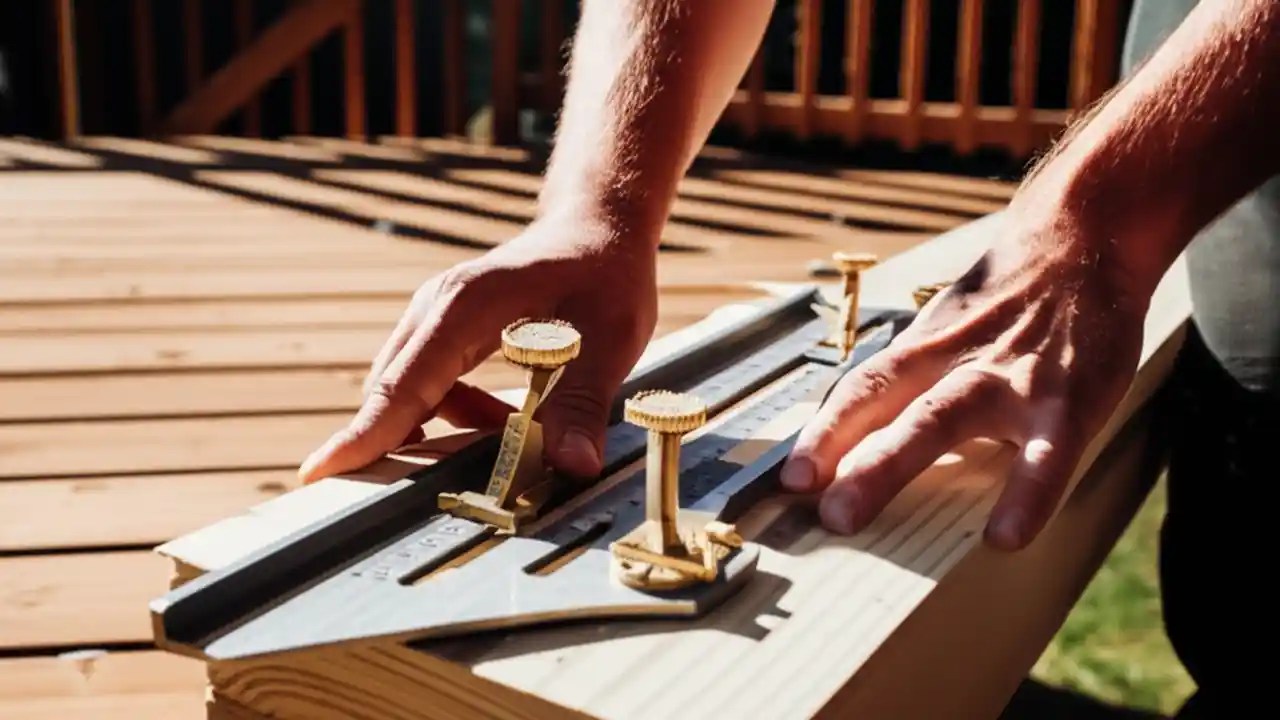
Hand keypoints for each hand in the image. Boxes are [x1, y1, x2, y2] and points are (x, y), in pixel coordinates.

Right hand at [298, 216, 658, 483]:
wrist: (598, 229)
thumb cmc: (605, 274)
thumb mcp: (610, 341)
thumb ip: (583, 404)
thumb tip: (575, 466)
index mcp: (463, 307)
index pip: (402, 385)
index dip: (364, 435)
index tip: (319, 473)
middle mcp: (435, 309)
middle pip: (391, 391)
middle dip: (385, 446)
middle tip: (387, 501)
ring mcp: (435, 317)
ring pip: (410, 391)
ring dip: (443, 429)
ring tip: (505, 436)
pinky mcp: (446, 329)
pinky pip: (431, 385)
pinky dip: (459, 413)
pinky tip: (506, 418)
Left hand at [781, 213, 1147, 549]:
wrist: (1082, 239)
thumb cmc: (1009, 300)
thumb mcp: (948, 328)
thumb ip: (912, 378)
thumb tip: (864, 436)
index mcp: (924, 350)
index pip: (861, 389)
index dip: (823, 432)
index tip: (790, 479)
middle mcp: (954, 362)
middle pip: (884, 404)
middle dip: (840, 455)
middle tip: (811, 508)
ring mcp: (1008, 380)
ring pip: (939, 418)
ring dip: (888, 465)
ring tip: (851, 516)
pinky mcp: (1068, 400)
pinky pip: (1046, 455)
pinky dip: (1025, 494)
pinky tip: (1005, 535)